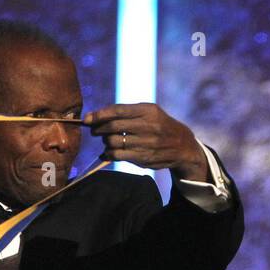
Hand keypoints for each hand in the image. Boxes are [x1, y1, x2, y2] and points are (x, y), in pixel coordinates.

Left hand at [82, 103, 207, 178]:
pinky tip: (108, 152)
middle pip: (113, 127)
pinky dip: (109, 154)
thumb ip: (126, 112)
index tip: (87, 119)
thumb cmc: (159, 125)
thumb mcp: (149, 112)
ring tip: (107, 141)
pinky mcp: (144, 158)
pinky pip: (118, 155)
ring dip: (106, 142)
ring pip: (113, 142)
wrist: (182, 146)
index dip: (99, 115)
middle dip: (99, 129)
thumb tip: (96, 117)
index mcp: (148, 111)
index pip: (117, 111)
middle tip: (95, 131)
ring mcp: (147, 143)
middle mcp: (148, 126)